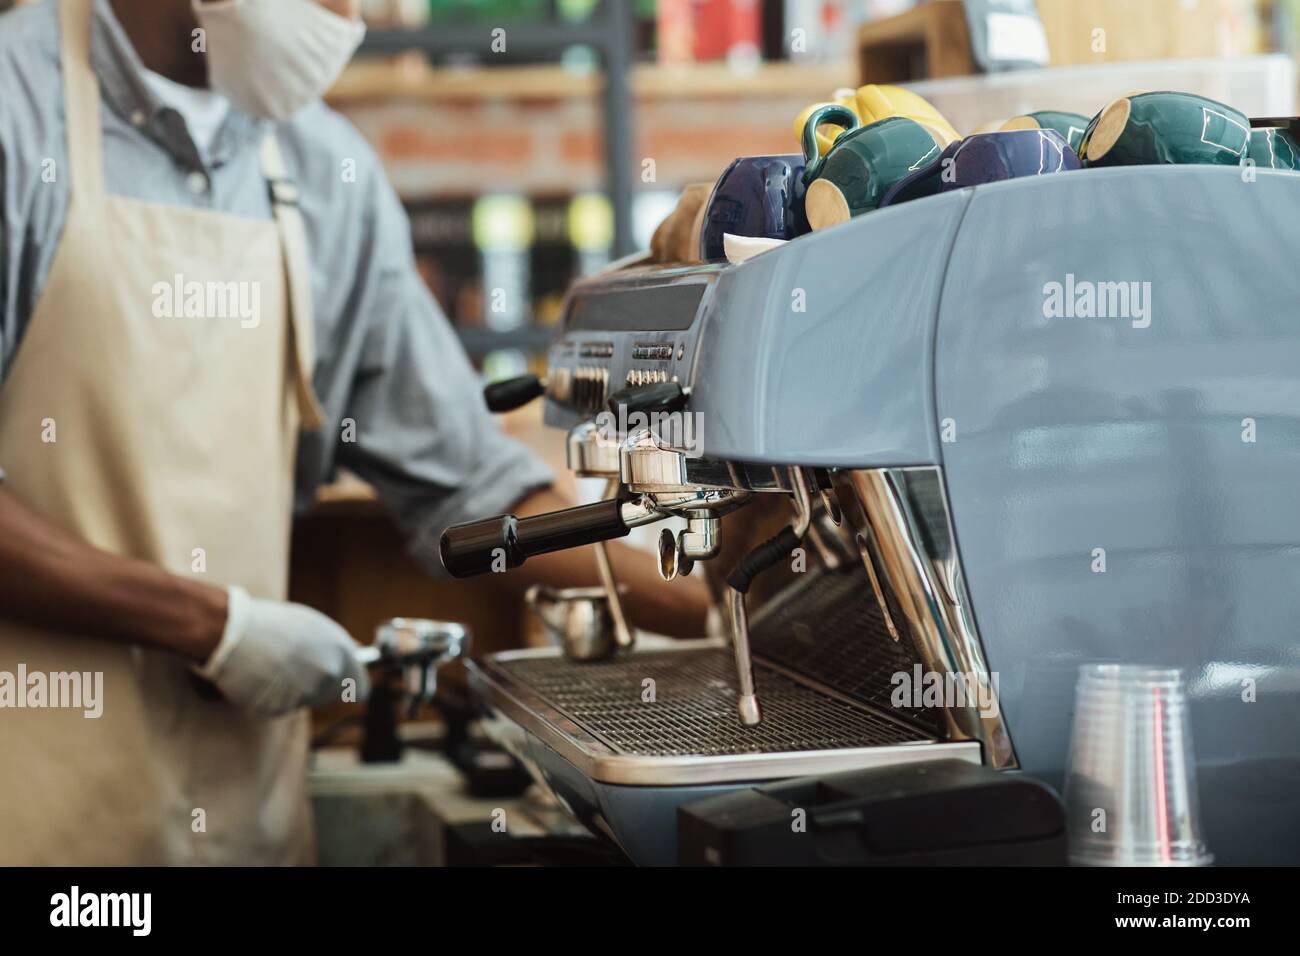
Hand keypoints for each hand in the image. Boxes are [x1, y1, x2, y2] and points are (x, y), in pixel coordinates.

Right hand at [198, 587, 369, 716]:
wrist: (231, 632)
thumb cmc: (272, 623)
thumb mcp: (313, 626)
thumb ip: (337, 646)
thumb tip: (359, 652)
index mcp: (340, 653)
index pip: (360, 689)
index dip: (349, 686)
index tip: (342, 685)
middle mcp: (327, 676)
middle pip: (329, 695)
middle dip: (317, 685)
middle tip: (294, 668)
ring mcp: (303, 694)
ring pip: (304, 700)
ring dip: (292, 689)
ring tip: (272, 665)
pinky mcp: (279, 708)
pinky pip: (280, 706)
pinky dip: (271, 696)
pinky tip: (260, 676)